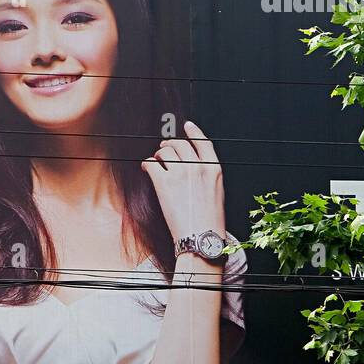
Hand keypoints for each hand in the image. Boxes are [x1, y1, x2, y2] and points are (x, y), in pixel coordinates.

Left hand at [141, 120, 224, 248]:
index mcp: (213, 169)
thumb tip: (194, 168)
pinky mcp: (164, 183)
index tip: (187, 126)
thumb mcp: (217, 193)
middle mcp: (197, 167)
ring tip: (156, 160)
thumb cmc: (210, 222)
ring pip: (165, 152)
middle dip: (171, 144)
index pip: (203, 142)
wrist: (201, 237)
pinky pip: (151, 164)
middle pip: (180, 144)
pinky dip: (147, 164)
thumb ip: (207, 176)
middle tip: (164, 149)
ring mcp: (180, 174)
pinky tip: (146, 167)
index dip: (193, 131)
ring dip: (159, 154)